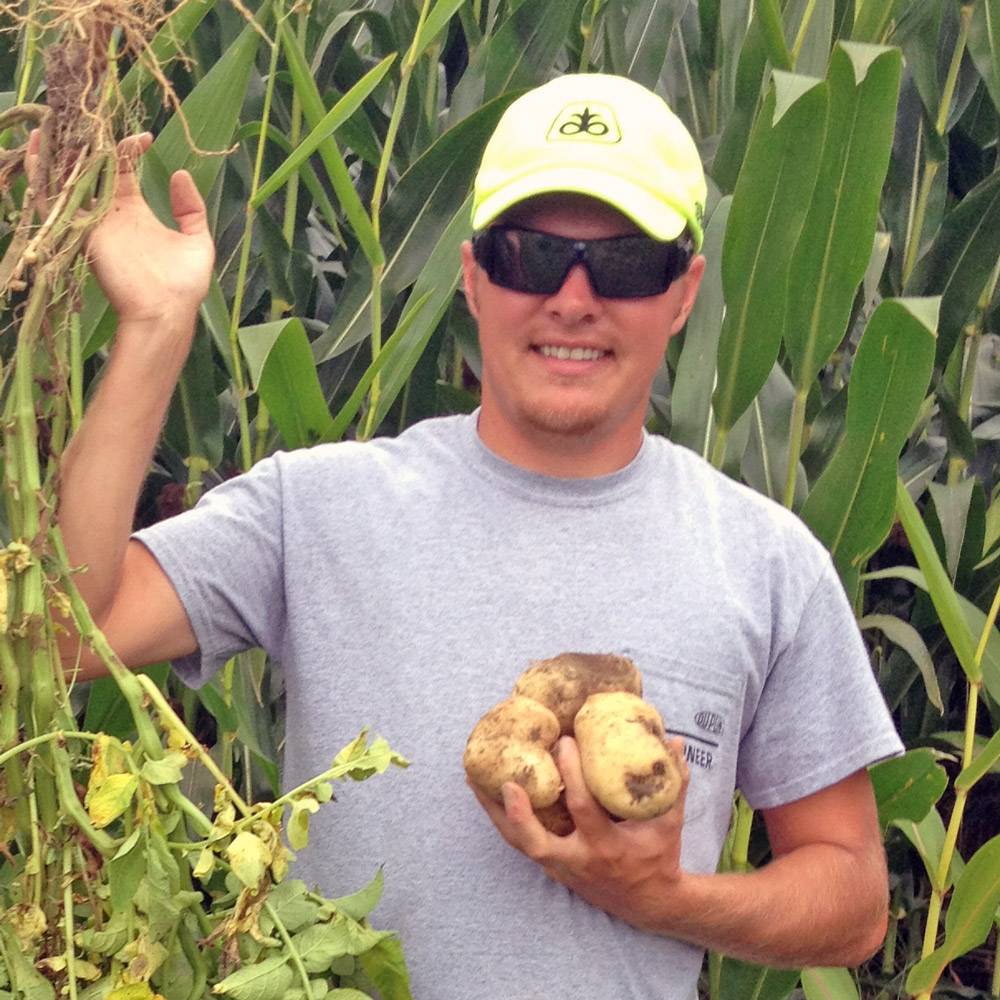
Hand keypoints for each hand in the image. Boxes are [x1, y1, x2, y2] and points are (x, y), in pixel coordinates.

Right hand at [27, 130, 215, 327]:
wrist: (167, 313)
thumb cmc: (183, 284)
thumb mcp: (197, 241)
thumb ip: (190, 209)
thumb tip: (180, 174)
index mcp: (135, 212)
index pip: (123, 169)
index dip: (129, 148)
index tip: (143, 136)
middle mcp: (110, 213)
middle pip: (90, 168)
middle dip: (87, 143)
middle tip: (88, 114)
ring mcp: (94, 221)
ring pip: (70, 178)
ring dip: (62, 151)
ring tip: (58, 119)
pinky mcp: (83, 232)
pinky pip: (56, 201)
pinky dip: (44, 175)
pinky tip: (38, 147)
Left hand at [471, 735, 689, 932]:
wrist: (651, 904)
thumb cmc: (660, 856)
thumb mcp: (670, 821)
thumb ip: (673, 782)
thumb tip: (675, 742)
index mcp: (605, 845)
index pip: (582, 806)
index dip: (571, 774)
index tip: (563, 740)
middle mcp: (577, 859)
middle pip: (533, 841)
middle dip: (516, 810)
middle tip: (504, 776)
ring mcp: (560, 866)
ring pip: (518, 843)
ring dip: (495, 813)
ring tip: (474, 781)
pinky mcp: (552, 867)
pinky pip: (520, 843)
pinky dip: (504, 820)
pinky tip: (489, 796)